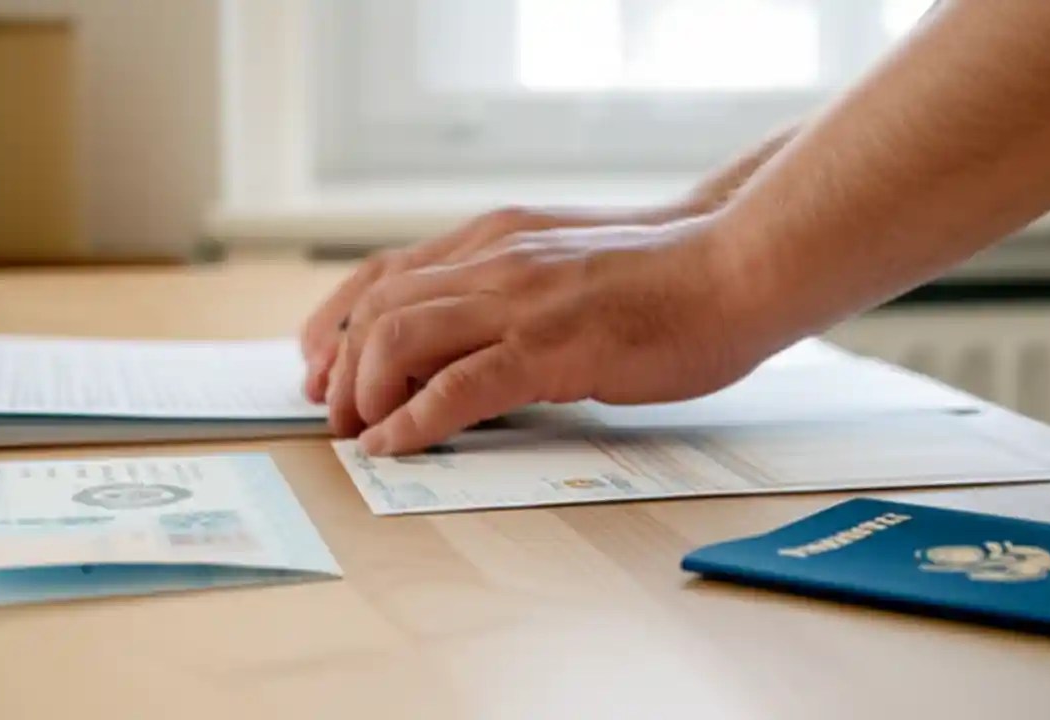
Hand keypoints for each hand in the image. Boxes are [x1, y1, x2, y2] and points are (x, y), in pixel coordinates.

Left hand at [326, 215, 769, 454]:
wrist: (734, 264)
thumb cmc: (664, 275)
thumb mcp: (566, 264)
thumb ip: (514, 287)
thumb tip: (475, 336)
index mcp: (496, 238)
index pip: (384, 273)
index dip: (334, 322)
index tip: (316, 364)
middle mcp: (494, 258)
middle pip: (377, 308)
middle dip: (339, 367)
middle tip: (334, 414)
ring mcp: (521, 299)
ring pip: (399, 336)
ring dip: (365, 391)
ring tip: (361, 432)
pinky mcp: (551, 347)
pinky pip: (459, 386)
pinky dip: (414, 419)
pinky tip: (397, 443)